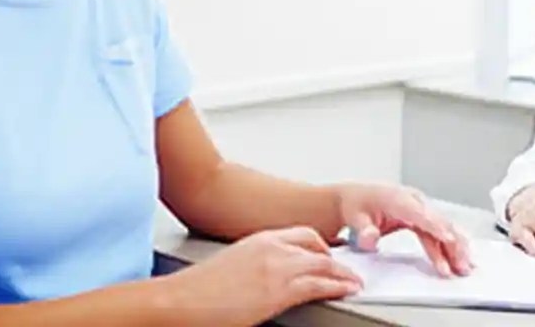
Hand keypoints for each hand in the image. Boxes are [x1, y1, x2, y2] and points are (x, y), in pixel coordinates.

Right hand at [160, 227, 361, 326]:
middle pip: (318, 247)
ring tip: (355, 282)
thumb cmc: (198, 290)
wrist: (179, 300)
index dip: (321, 247)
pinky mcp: (279, 290)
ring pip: (325, 265)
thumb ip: (256, 265)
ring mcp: (277, 267)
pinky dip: (339, 286)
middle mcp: (272, 248)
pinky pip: (320, 284)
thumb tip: (266, 279)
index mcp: (259, 239)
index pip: (302, 235)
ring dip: (344, 275)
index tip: (330, 256)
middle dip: (336, 259)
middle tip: (348, 270)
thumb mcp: (233, 266)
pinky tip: (348, 290)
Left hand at [335, 183, 471, 276]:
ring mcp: (420, 208)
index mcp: (397, 198)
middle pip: (438, 222)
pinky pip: (439, 231)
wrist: (355, 197)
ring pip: (444, 227)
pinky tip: (461, 257)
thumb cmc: (356, 205)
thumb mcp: (354, 217)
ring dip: (456, 247)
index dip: (435, 226)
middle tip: (461, 265)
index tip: (449, 239)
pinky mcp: (422, 217)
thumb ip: (363, 230)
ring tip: (465, 267)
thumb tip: (370, 239)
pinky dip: (451, 245)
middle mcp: (414, 201)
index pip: (420, 213)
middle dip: (452, 244)